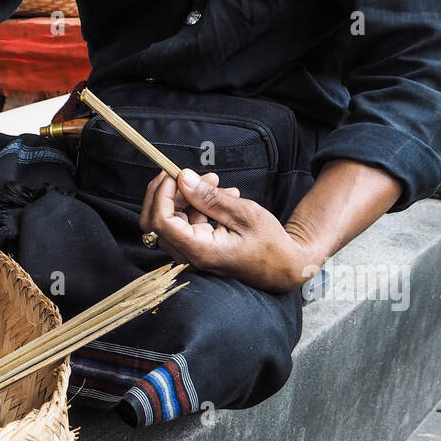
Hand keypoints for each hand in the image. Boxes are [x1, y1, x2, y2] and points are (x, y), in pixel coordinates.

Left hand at [140, 168, 320, 293]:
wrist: (283, 267)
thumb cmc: (270, 244)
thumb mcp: (244, 214)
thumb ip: (211, 197)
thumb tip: (183, 179)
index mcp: (200, 250)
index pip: (161, 222)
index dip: (161, 195)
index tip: (174, 174)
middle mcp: (190, 256)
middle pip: (156, 223)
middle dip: (168, 193)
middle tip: (187, 173)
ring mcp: (192, 255)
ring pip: (170, 222)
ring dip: (186, 197)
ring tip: (215, 182)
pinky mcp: (198, 249)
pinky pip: (185, 225)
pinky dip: (196, 207)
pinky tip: (220, 197)